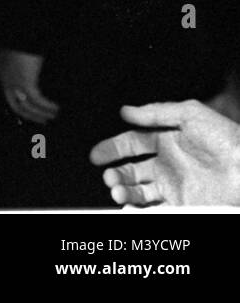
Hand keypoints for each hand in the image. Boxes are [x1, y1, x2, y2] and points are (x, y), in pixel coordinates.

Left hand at [0, 48, 58, 123]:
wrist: (22, 33)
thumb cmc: (23, 41)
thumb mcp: (20, 57)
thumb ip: (24, 69)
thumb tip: (33, 80)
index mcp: (2, 72)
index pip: (10, 96)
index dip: (22, 107)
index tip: (34, 112)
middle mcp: (5, 80)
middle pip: (16, 106)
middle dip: (31, 115)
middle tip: (44, 120)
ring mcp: (14, 82)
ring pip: (27, 106)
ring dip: (41, 113)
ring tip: (53, 115)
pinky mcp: (25, 83)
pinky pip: (37, 100)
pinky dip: (46, 106)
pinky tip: (55, 108)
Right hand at [89, 100, 239, 206]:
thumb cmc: (227, 139)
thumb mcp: (191, 114)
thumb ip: (155, 111)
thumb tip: (126, 111)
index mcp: (166, 140)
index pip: (131, 144)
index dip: (112, 149)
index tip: (96, 156)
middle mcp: (167, 163)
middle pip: (131, 170)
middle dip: (115, 173)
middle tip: (108, 177)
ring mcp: (174, 185)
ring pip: (139, 191)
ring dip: (124, 191)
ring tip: (117, 191)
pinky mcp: (183, 204)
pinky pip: (155, 209)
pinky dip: (139, 209)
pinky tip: (130, 206)